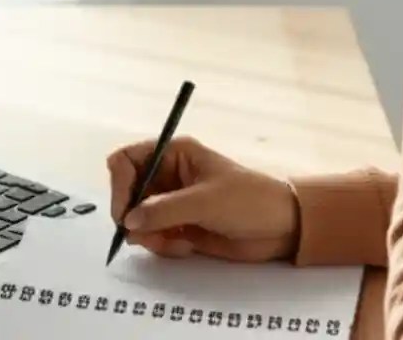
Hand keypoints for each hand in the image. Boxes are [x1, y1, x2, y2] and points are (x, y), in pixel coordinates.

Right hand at [106, 136, 299, 261]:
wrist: (282, 228)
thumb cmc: (249, 201)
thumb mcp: (205, 202)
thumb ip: (163, 210)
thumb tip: (128, 221)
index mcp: (174, 154)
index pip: (126, 161)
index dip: (119, 185)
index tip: (125, 213)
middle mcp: (168, 175)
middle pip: (127, 193)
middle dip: (133, 218)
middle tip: (145, 237)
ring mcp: (173, 202)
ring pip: (138, 219)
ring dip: (150, 236)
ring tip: (175, 244)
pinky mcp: (180, 225)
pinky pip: (153, 236)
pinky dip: (162, 245)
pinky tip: (186, 248)